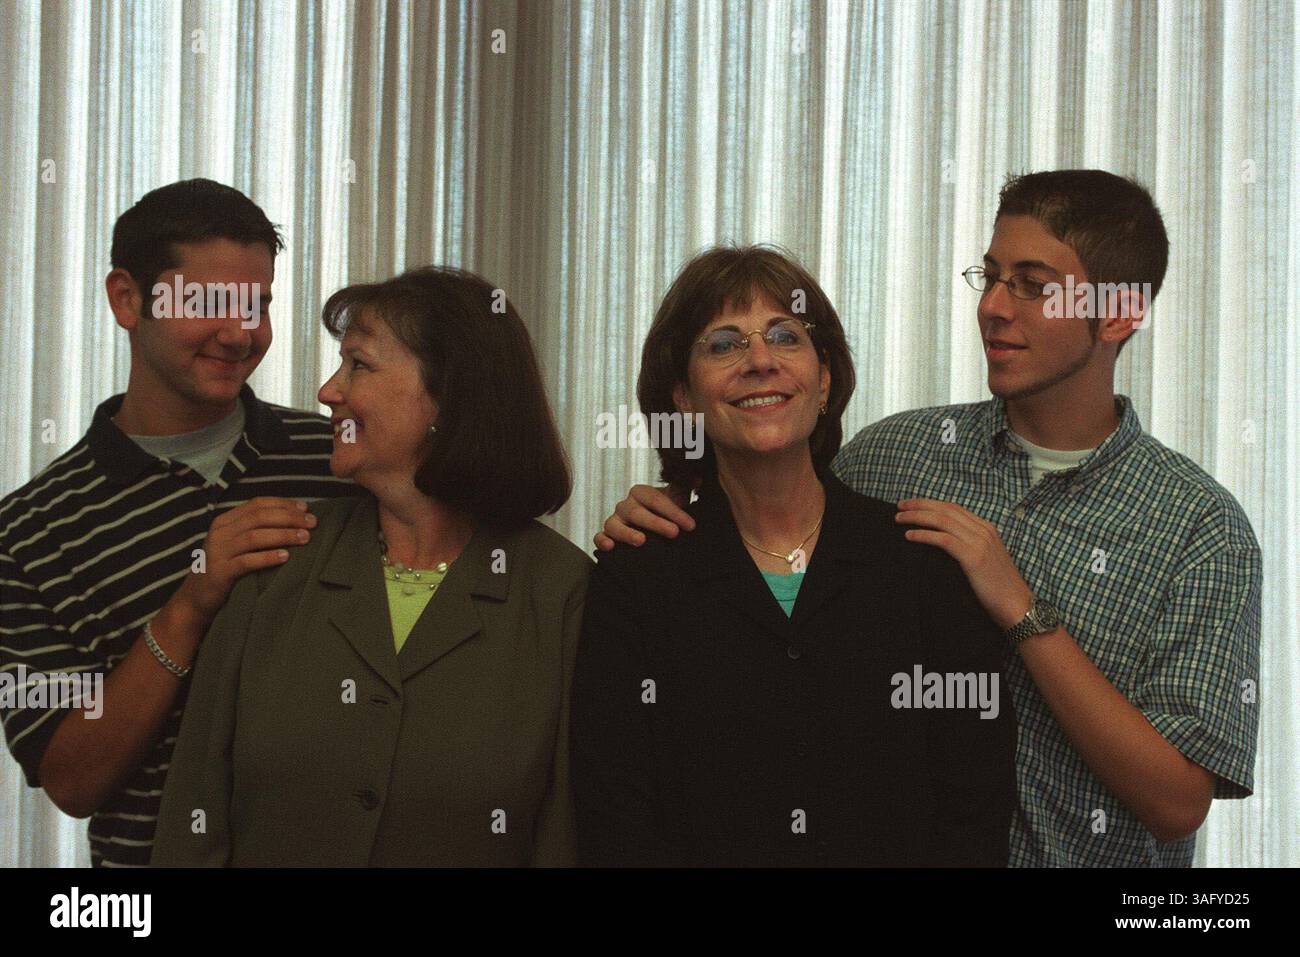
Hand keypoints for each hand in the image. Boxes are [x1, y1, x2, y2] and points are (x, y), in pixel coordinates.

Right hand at [173, 497, 316, 621]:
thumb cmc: (226, 568)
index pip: (257, 504)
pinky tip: (286, 557)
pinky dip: (267, 557)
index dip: (283, 504)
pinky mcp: (219, 572)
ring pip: (254, 536)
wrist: (197, 598)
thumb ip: (257, 530)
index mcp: (225, 521)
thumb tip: (297, 520)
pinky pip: (246, 562)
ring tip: (305, 538)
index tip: (306, 509)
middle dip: (289, 518)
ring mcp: (217, 552)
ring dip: (283, 535)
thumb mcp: (238, 544)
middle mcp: (220, 532)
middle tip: (313, 524)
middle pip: (259, 517)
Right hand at [593, 484, 693, 550]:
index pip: (657, 500)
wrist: (655, 527)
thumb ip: (685, 486)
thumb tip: (698, 479)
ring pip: (613, 524)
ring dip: (627, 533)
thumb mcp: (677, 497)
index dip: (674, 512)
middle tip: (674, 533)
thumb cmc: (666, 512)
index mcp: (641, 492)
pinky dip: (602, 541)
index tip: (690, 525)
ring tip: (641, 541)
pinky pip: (599, 536)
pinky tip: (610, 548)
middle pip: (636, 512)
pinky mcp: (607, 535)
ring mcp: (615, 520)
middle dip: (656, 523)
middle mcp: (626, 505)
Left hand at [895, 498, 1033, 629]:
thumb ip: (968, 546)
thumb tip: (942, 542)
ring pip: (942, 520)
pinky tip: (910, 536)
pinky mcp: (973, 557)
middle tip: (899, 506)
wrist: (1017, 606)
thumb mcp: (984, 559)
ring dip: (917, 517)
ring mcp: (980, 542)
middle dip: (919, 505)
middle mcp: (984, 530)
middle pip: (945, 509)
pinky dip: (924, 535)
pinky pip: (943, 539)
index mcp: (986, 528)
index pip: (953, 507)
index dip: (930, 503)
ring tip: (899, 519)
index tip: (911, 505)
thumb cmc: (998, 588)